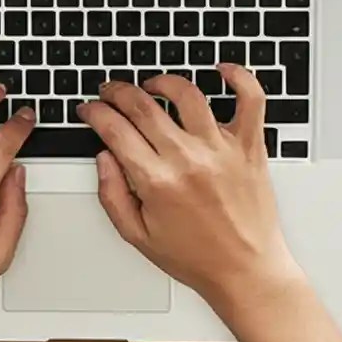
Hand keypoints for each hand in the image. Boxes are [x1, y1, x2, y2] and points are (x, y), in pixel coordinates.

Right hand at [77, 63, 303, 313]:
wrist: (246, 271)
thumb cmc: (197, 257)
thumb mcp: (137, 236)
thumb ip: (112, 194)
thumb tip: (103, 157)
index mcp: (157, 182)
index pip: (115, 129)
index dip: (95, 112)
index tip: (90, 109)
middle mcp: (188, 159)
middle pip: (143, 105)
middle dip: (118, 92)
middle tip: (111, 92)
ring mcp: (221, 149)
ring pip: (187, 93)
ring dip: (162, 81)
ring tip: (153, 84)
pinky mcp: (250, 146)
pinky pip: (250, 100)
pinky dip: (239, 78)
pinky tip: (223, 71)